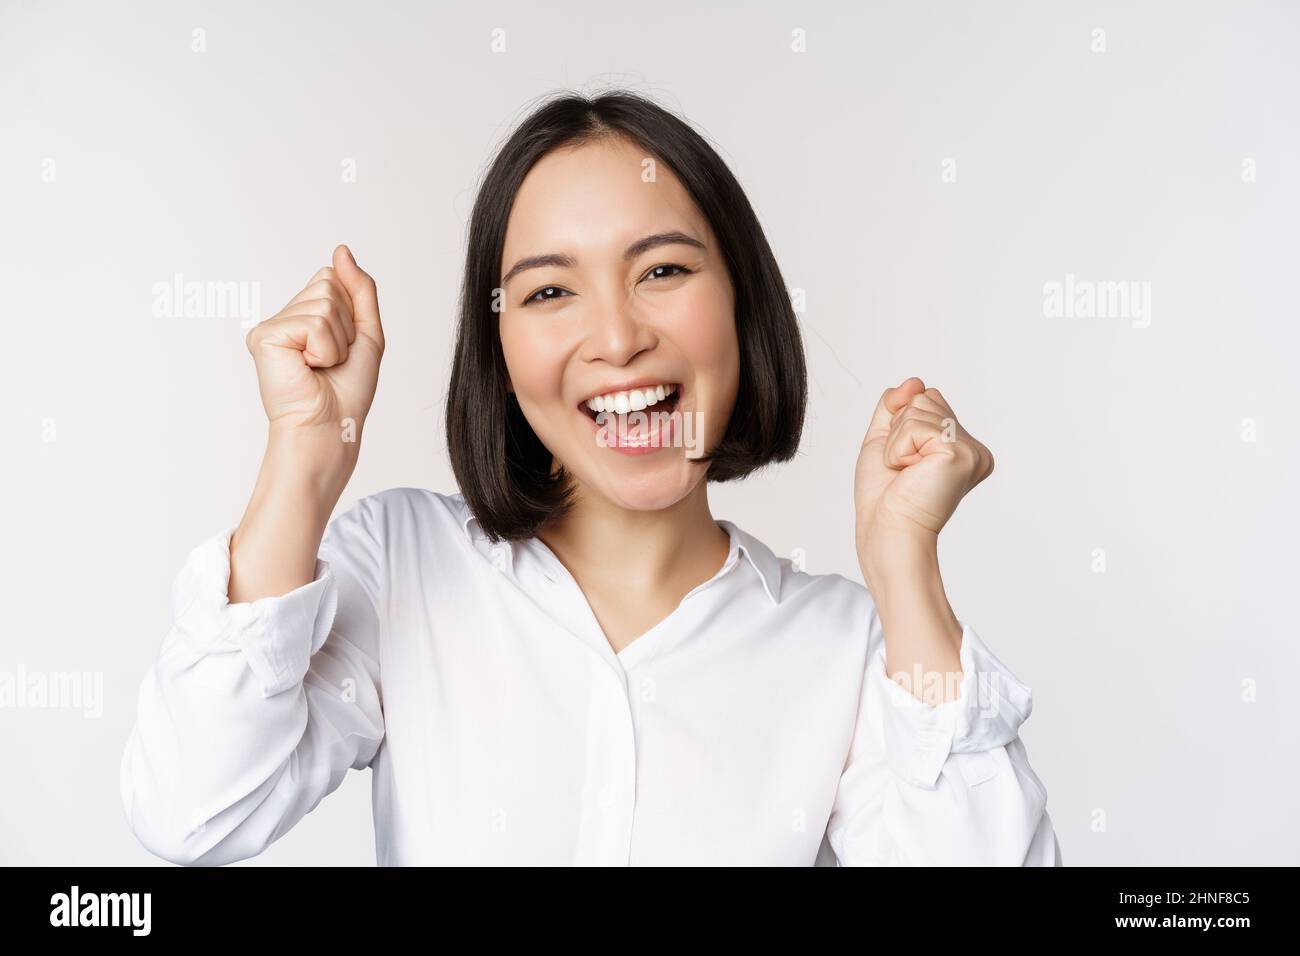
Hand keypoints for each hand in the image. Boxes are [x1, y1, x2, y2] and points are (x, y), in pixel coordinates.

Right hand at [245, 245, 384, 439]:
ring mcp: (271, 325)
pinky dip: (325, 349)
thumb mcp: (365, 332)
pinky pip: (314, 323)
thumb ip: (359, 289)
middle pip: (328, 285)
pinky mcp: (264, 336)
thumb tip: (341, 250)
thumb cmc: (346, 390)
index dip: (350, 312)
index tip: (342, 346)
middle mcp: (283, 317)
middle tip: (331, 359)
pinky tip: (309, 368)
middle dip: (345, 325)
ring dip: (336, 341)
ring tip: (321, 366)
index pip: (332, 279)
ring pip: (324, 303)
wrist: (330, 426)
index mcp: (303, 315)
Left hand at [854, 377, 993, 566]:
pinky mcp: (961, 454)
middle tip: (904, 469)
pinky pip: (914, 426)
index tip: (905, 461)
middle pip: (924, 398)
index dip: (901, 423)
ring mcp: (972, 450)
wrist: (887, 532)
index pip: (927, 398)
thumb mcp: (884, 440)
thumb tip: (914, 381)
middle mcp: (975, 448)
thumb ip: (895, 406)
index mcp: (962, 445)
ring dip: (897, 442)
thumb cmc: (885, 497)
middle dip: (898, 430)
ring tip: (907, 473)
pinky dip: (899, 449)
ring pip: (918, 408)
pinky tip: (910, 474)